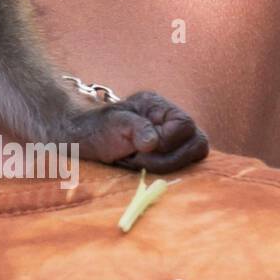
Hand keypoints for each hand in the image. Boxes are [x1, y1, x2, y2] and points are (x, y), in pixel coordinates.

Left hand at [71, 90, 208, 173]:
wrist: (82, 143)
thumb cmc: (95, 129)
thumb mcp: (112, 124)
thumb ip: (136, 128)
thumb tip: (154, 143)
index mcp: (158, 107)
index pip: (185, 125)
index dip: (167, 142)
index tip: (140, 148)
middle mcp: (170, 122)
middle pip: (197, 144)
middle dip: (167, 158)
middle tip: (137, 159)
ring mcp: (173, 141)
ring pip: (193, 158)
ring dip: (165, 167)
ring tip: (136, 162)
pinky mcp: (170, 158)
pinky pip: (185, 169)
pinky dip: (165, 173)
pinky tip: (142, 169)